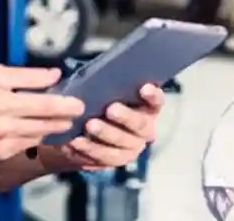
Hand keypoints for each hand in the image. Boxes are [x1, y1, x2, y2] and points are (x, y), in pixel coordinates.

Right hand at [0, 64, 83, 162]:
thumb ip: (25, 75)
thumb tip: (53, 75)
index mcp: (1, 98)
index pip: (42, 99)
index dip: (64, 100)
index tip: (77, 99)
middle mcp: (3, 121)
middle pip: (46, 118)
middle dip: (67, 114)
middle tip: (79, 110)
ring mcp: (3, 140)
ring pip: (40, 133)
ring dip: (56, 126)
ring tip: (66, 119)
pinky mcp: (2, 153)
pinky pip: (29, 143)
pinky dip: (39, 136)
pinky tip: (43, 128)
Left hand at [48, 84, 164, 171]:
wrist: (85, 131)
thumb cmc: (99, 102)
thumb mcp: (106, 91)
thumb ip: (109, 85)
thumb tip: (101, 73)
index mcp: (147, 107)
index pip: (156, 101)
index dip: (153, 95)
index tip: (145, 88)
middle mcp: (144, 129)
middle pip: (140, 124)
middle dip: (126, 117)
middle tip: (110, 109)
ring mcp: (132, 147)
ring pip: (121, 143)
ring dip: (106, 134)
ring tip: (89, 125)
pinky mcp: (116, 161)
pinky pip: (104, 158)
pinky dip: (89, 149)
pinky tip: (76, 141)